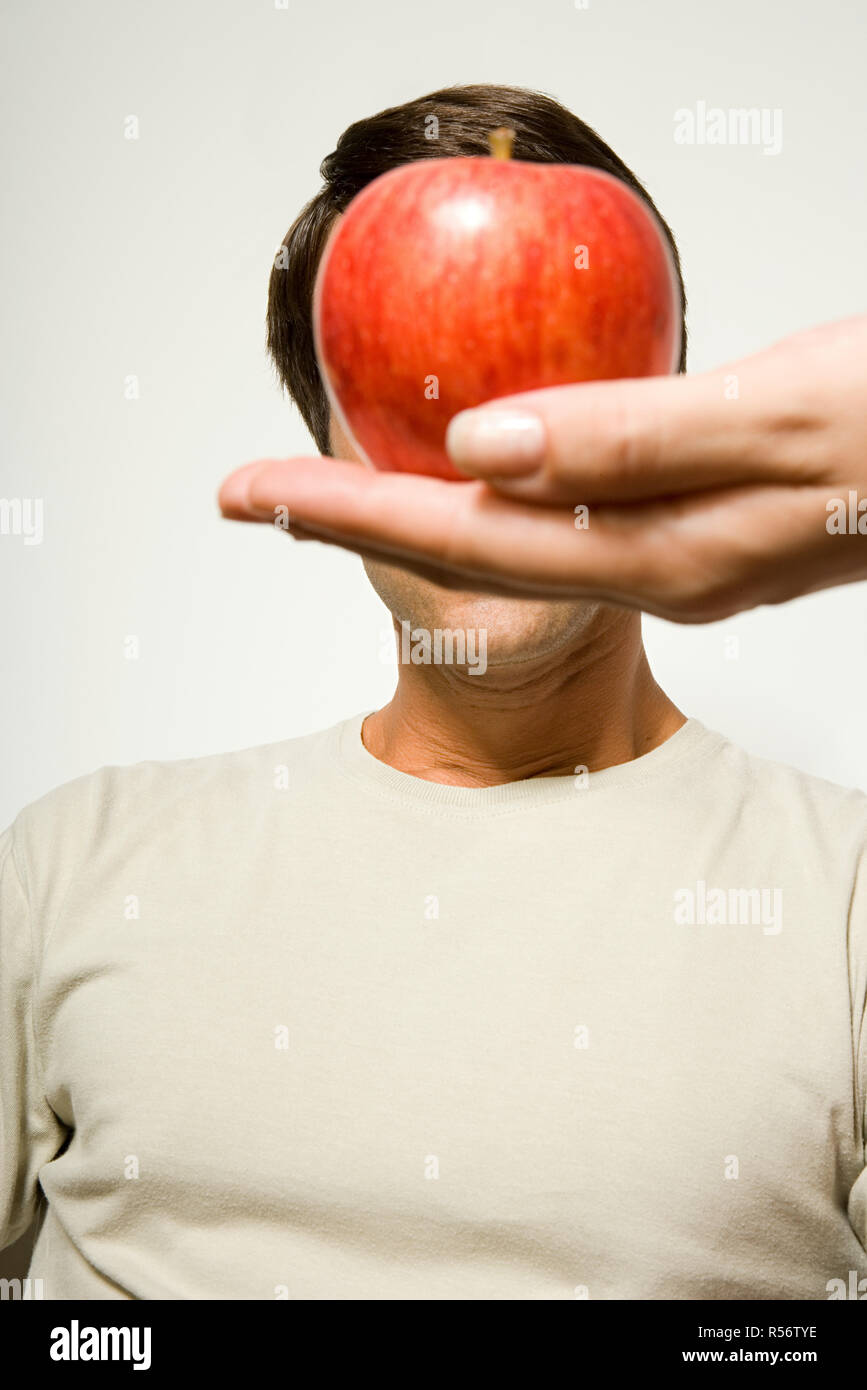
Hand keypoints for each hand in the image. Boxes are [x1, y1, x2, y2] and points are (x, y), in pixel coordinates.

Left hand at [219, 316, 866, 622]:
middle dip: (352, 523)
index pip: (463, 538)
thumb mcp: (773, 413)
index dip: (347, 513)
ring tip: (329, 492)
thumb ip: (628, 439)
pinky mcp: (702, 532)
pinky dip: (495, 503)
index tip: (248, 495)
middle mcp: (658, 573)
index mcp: (659, 555)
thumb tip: (478, 450)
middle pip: (468, 554)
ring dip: (413, 520)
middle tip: (254, 493)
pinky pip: (568, 526)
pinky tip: (476, 478)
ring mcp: (681, 561)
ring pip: (512, 548)